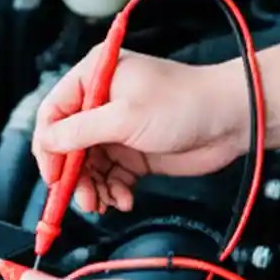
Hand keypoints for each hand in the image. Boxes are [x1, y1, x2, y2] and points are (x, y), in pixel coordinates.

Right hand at [33, 48, 246, 212]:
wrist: (233, 120)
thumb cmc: (185, 103)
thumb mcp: (125, 117)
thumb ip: (81, 132)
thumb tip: (46, 143)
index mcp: (95, 76)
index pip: (54, 112)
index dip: (48, 146)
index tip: (52, 175)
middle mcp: (102, 102)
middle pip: (68, 144)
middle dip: (72, 175)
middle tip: (81, 198)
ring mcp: (117, 129)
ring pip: (87, 165)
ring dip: (92, 188)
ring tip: (104, 204)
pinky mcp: (134, 152)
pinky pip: (110, 176)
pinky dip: (113, 191)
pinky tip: (124, 199)